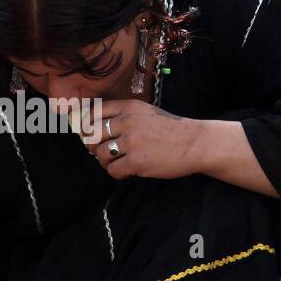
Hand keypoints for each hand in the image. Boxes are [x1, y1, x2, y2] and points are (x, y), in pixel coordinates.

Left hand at [87, 99, 202, 179]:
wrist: (194, 143)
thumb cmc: (170, 129)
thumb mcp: (146, 112)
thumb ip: (124, 117)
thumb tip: (94, 130)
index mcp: (129, 107)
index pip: (95, 112)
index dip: (86, 124)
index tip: (88, 134)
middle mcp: (128, 122)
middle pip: (93, 134)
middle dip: (93, 145)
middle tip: (103, 151)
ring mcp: (132, 142)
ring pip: (102, 154)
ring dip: (106, 161)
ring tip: (118, 162)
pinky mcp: (137, 161)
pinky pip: (113, 170)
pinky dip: (117, 173)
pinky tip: (127, 171)